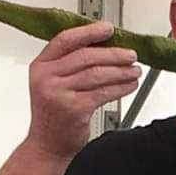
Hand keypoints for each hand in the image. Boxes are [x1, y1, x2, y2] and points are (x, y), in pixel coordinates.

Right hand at [25, 21, 139, 158]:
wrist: (47, 145)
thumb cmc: (54, 114)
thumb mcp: (53, 83)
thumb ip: (71, 64)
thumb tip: (105, 46)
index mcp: (41, 66)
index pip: (65, 40)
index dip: (89, 32)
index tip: (108, 29)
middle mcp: (46, 78)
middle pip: (86, 56)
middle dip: (114, 54)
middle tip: (131, 55)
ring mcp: (59, 93)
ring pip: (98, 74)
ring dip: (121, 71)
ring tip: (134, 70)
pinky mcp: (74, 109)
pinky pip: (104, 92)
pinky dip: (121, 88)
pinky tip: (129, 85)